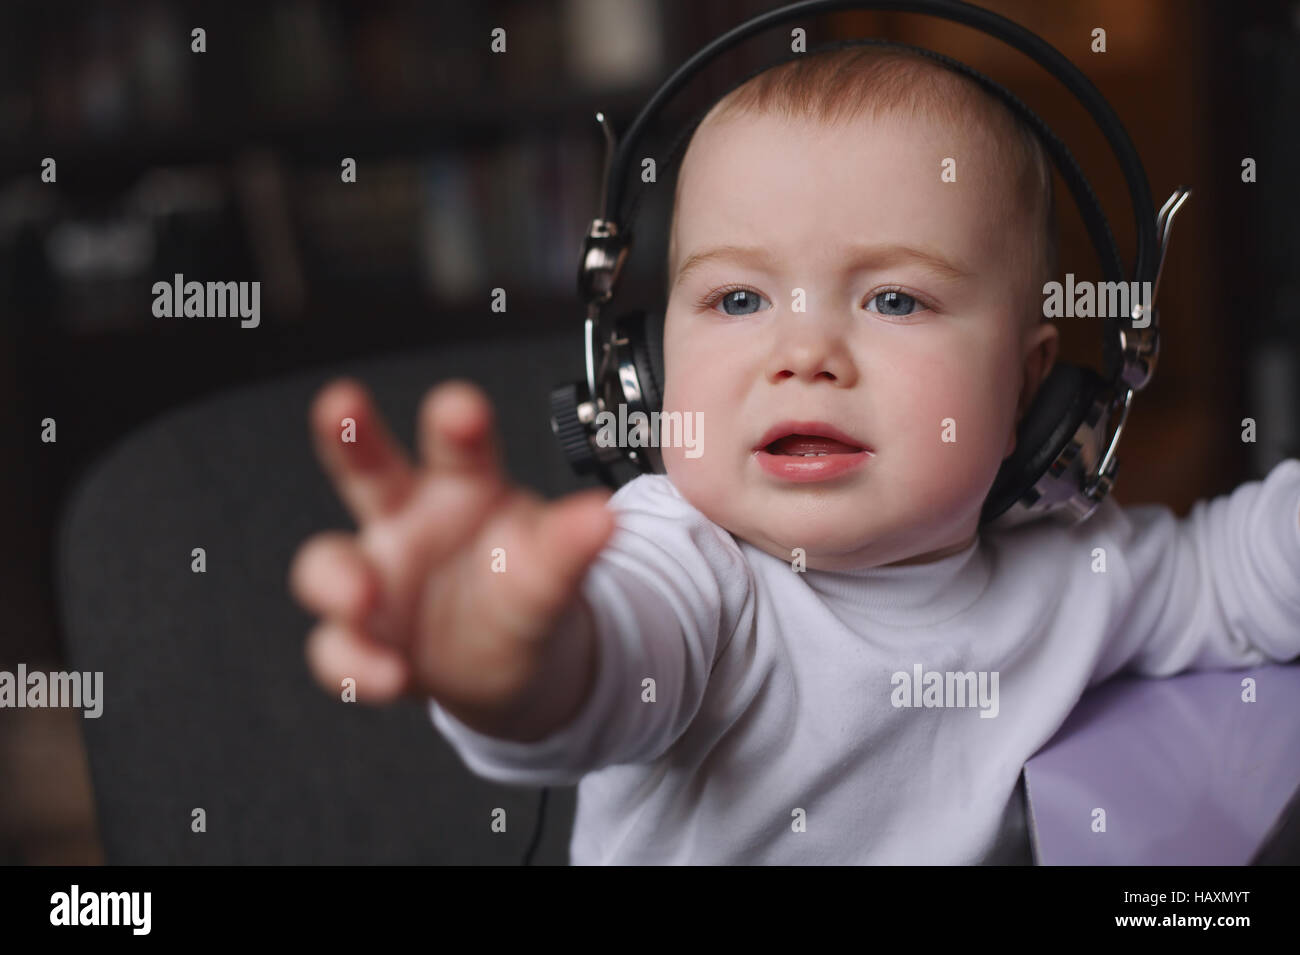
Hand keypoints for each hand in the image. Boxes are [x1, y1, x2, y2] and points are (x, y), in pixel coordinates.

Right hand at [289, 377, 614, 728]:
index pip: (455, 443)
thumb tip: (605, 517)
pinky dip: (356, 663)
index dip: (453, 422)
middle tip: (342, 408)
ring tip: (363, 598)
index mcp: (462, 488)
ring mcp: (375, 578)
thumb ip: (571, 544)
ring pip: (329, 564)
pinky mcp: (361, 638)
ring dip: (338, 579)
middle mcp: (407, 521)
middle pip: (366, 469)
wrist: (509, 663)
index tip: (462, 409)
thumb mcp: (551, 568)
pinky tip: (389, 675)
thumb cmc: (521, 589)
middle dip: (349, 436)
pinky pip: (338, 648)